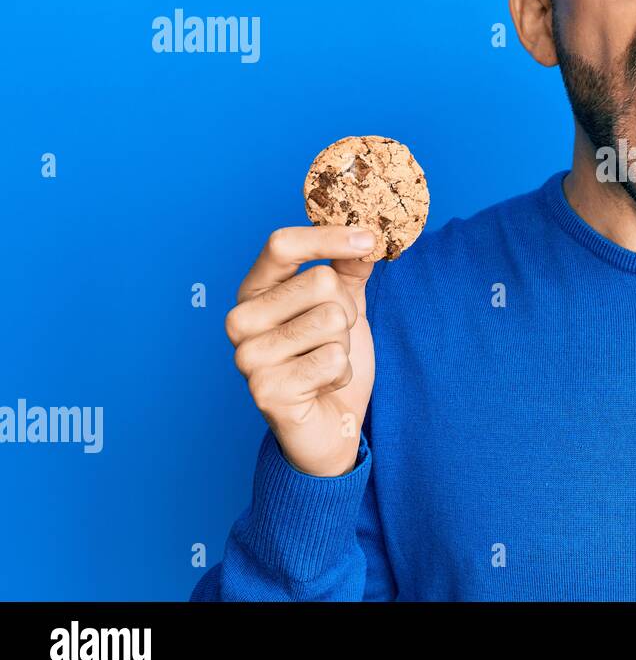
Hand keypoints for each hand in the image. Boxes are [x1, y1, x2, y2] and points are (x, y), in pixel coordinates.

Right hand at [224, 225, 378, 476]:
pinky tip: (323, 386)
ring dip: (344, 344)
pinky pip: (333, 359)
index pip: (282, 245)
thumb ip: (349, 268)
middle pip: (320, 281)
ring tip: (325, 362)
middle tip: (332, 338)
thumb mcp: (343, 304)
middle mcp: (240, 320)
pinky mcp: (267, 391)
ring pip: (331, 320)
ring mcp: (248, 357)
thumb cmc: (329, 358)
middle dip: (346, 311)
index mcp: (254, 291)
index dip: (329, 237)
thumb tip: (367, 235)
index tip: (370, 239)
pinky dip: (341, 373)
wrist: (330, 424)